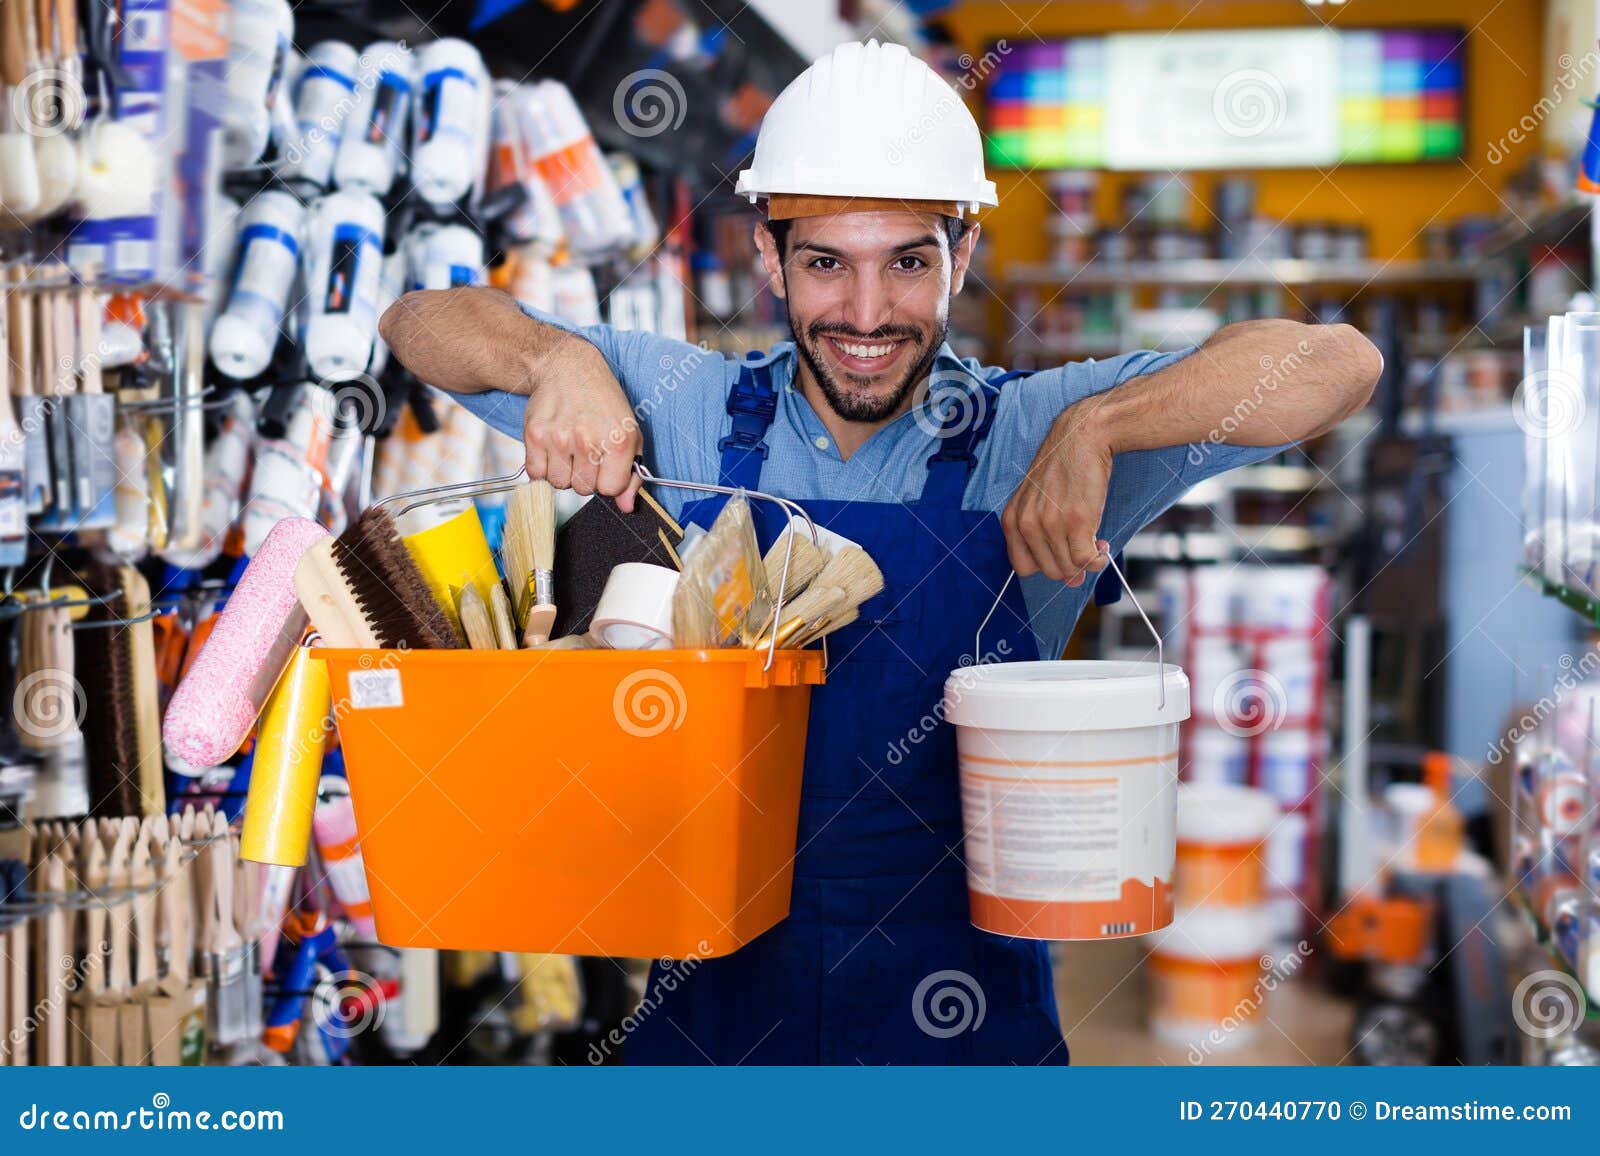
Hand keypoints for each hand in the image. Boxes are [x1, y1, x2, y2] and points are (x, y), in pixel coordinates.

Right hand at [521, 341, 642, 511]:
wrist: (567, 368)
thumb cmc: (602, 401)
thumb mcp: (630, 432)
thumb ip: (632, 474)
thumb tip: (627, 507)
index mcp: (618, 441)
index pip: (610, 489)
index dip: (607, 480)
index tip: (604, 465)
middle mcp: (589, 440)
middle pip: (583, 489)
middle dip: (584, 475)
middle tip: (584, 450)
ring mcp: (560, 438)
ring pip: (559, 483)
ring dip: (563, 471)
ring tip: (568, 447)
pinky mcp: (535, 435)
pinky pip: (536, 474)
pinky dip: (542, 466)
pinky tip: (552, 447)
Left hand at [1002, 402, 1112, 586]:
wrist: (1081, 438)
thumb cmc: (1062, 469)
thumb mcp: (1039, 502)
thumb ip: (1045, 539)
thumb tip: (1071, 579)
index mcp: (1012, 520)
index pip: (1022, 567)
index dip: (1045, 566)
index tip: (1061, 556)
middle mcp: (1026, 524)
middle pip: (1048, 571)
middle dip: (1069, 566)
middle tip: (1084, 549)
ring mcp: (1049, 525)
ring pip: (1068, 568)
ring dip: (1086, 563)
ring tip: (1095, 544)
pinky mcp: (1076, 522)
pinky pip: (1085, 560)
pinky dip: (1097, 561)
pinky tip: (1102, 548)